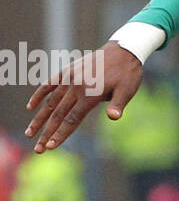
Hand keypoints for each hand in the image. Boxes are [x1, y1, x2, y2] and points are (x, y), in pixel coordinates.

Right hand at [25, 42, 143, 150]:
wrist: (124, 50)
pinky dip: (39, 95)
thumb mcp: (127, 91)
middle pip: (58, 114)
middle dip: (47, 133)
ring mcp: (70, 77)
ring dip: (39, 118)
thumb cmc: (128, 75)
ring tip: (29, 133)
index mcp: (91, 94)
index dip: (61, 134)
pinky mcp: (68, 71)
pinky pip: (49, 84)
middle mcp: (77, 86)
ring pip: (50, 102)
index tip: (51, 147)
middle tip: (37, 150)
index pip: (72, 119)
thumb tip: (114, 117)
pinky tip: (30, 107)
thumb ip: (117, 105)